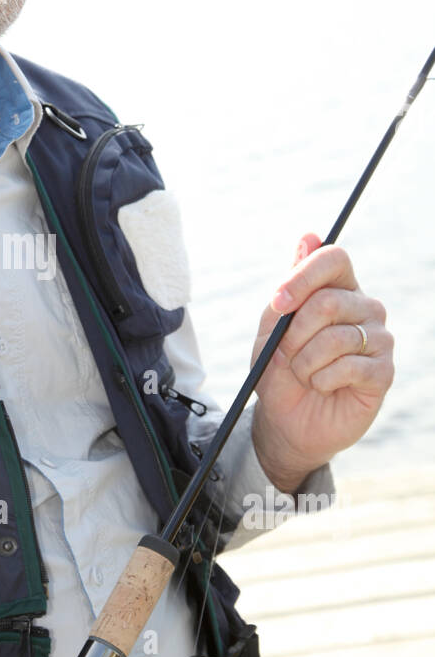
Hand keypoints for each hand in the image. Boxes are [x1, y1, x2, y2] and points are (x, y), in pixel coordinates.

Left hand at [250, 234, 394, 491]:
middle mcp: (364, 307)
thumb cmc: (280, 370)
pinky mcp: (383, 370)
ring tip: (302, 375)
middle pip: (329, 301)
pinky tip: (321, 386)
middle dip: (294, 333)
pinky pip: (349, 366)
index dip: (303, 277)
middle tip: (285, 354)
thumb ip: (289, 287)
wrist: (287, 421)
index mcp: (338, 288)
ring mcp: (379, 338)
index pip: (333, 259)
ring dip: (304, 362)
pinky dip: (321, 380)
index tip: (278, 303)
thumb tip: (309, 236)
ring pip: (335, 338)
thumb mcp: (272, 328)